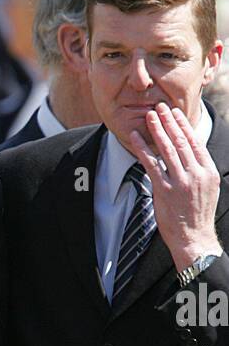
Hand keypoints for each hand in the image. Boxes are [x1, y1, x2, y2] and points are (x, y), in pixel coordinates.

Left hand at [128, 103, 220, 270]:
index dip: (184, 126)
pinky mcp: (165, 191)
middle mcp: (196, 174)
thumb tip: (191, 155)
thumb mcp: (208, 189)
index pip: (195, 142)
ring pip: (167, 149)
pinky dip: (143, 148)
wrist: (194, 238)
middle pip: (181, 141)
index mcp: (208, 171)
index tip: (175, 113)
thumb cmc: (198, 216)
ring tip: (150, 116)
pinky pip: (152, 164)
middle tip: (160, 107)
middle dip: (169, 122)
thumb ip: (200, 171)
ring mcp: (181, 182)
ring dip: (157, 130)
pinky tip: (137, 138)